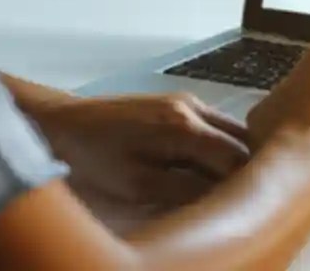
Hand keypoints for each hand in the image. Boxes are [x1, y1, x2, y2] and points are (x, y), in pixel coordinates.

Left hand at [35, 94, 249, 221]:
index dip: (244, 185)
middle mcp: (192, 107)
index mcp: (184, 126)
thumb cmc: (95, 156)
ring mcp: (186, 101)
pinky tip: (199, 171)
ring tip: (215, 188)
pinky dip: (217, 148)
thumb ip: (186, 191)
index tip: (238, 208)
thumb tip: (223, 198)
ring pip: (231, 131)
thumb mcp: (139, 185)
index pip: (238, 157)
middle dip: (243, 171)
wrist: (65, 123)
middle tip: (231, 201)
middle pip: (243, 140)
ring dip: (231, 159)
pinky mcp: (178, 104)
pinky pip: (213, 126)